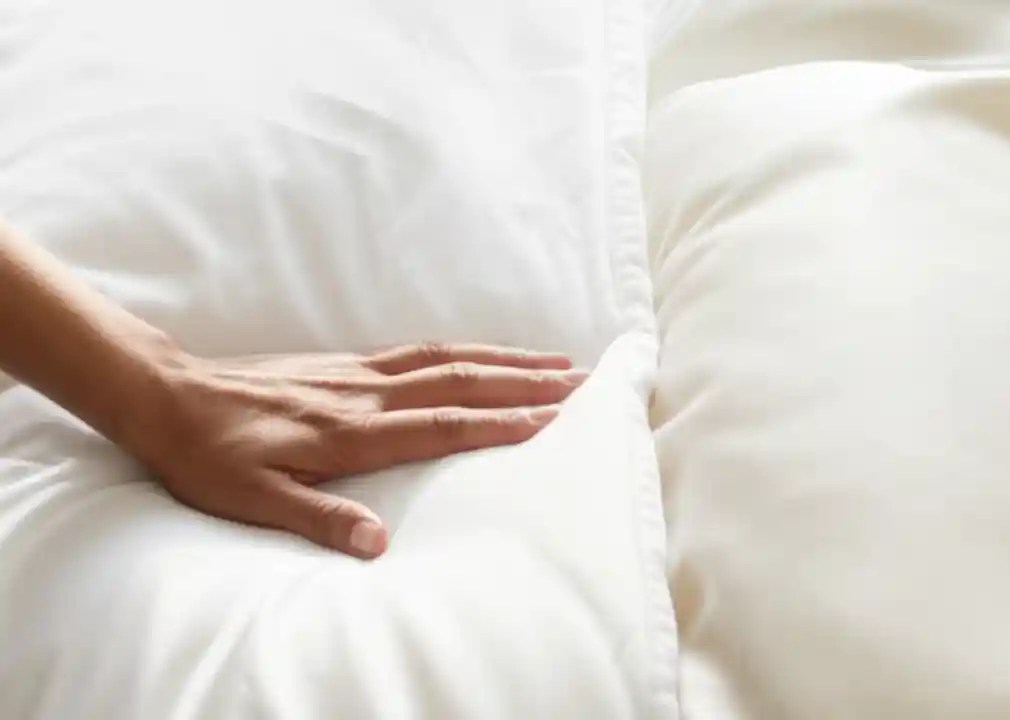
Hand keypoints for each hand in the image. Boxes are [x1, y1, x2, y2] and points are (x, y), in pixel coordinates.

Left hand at [127, 343, 584, 558]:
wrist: (168, 395)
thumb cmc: (211, 455)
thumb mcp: (254, 500)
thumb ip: (319, 519)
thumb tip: (379, 545)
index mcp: (350, 431)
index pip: (440, 424)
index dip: (498, 422)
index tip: (551, 421)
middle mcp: (365, 394)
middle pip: (460, 381)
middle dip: (524, 380)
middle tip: (581, 379)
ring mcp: (358, 372)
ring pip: (447, 358)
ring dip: (505, 358)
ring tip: (553, 359)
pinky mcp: (347, 362)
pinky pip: (421, 350)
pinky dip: (466, 350)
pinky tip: (483, 355)